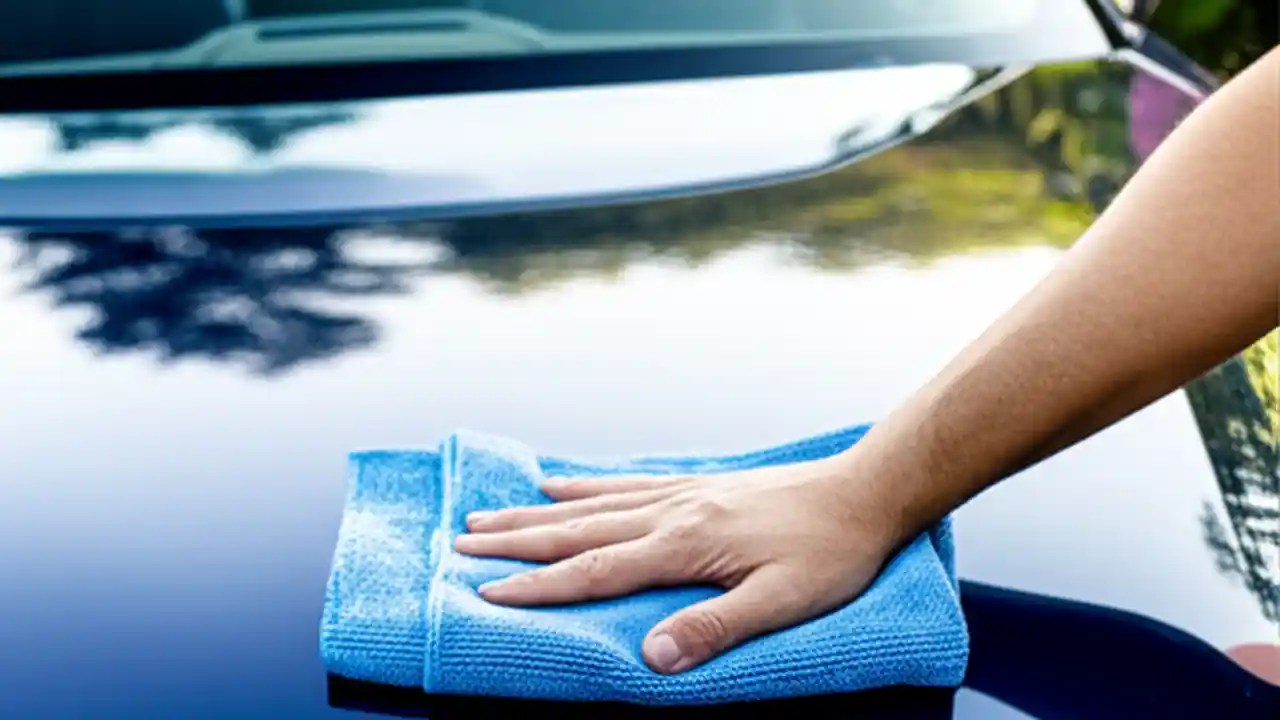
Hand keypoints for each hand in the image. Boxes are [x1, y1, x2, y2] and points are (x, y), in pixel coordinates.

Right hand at [453, 451, 902, 673]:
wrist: (863, 491)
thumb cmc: (829, 553)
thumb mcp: (782, 602)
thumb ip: (715, 629)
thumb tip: (651, 657)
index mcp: (684, 545)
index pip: (596, 571)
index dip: (539, 587)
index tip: (487, 591)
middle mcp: (670, 513)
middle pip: (576, 531)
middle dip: (514, 542)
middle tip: (459, 544)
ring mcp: (679, 494)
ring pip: (590, 505)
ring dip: (534, 514)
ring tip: (487, 516)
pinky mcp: (694, 485)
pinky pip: (624, 483)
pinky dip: (583, 486)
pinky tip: (557, 485)